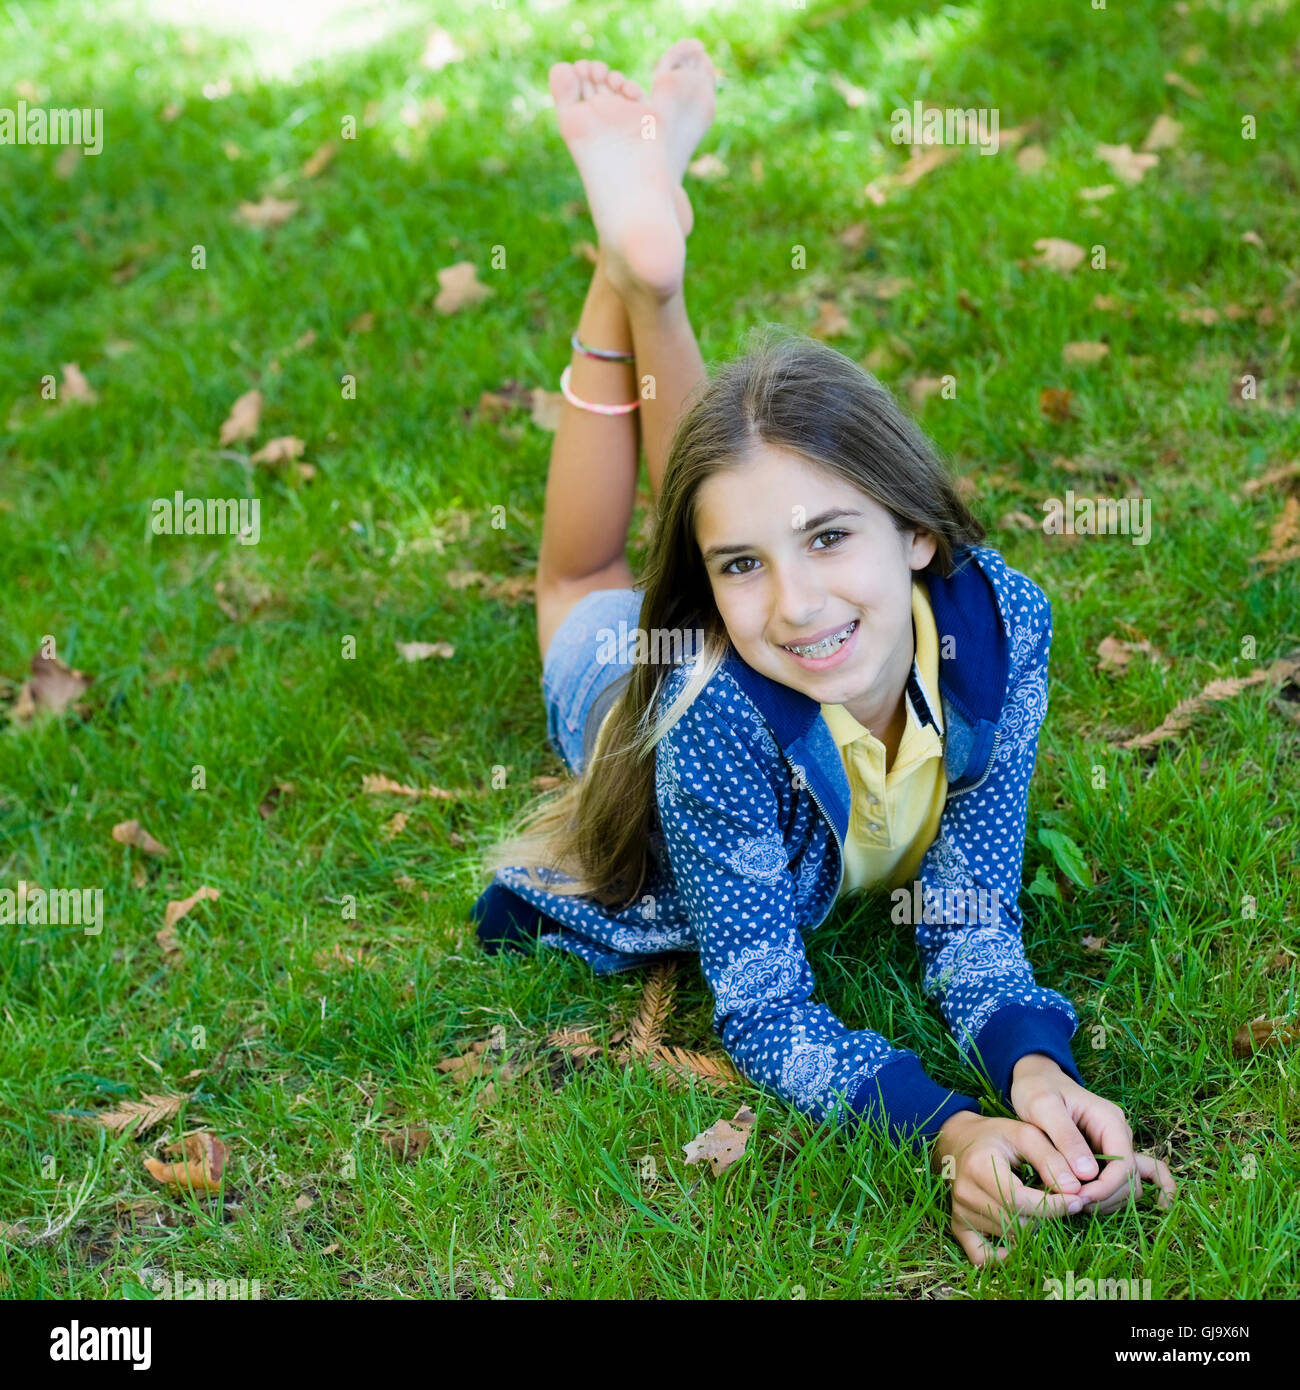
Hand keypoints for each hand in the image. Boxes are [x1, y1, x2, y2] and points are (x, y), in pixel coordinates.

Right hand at [931, 1109, 1084, 1267]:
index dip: (1053, 1206)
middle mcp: (965, 1193)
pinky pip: (982, 1257)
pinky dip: (1003, 1258)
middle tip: (1060, 1201)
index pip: (1020, 1201)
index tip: (1076, 1200)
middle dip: (1046, 1216)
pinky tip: (1019, 1244)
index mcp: (978, 1166)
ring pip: (1010, 1237)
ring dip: (1032, 1227)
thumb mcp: (1026, 1134)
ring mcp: (959, 1212)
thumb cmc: (998, 1136)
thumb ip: (1052, 1158)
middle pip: (1018, 1223)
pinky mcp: (958, 1226)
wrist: (959, 1140)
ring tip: (1038, 1207)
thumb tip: (1075, 1190)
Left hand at [1009, 1054, 1175, 1215]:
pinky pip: (1120, 1181)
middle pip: (1128, 1180)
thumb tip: (1088, 1174)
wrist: (1035, 1079)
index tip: (1077, 1198)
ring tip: (1076, 1205)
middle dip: (1104, 1197)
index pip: (1124, 1165)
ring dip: (1107, 1201)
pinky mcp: (1105, 1154)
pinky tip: (1099, 1210)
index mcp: (1110, 1120)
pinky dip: (1111, 1197)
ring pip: (1127, 1185)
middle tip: (1072, 1204)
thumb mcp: (1043, 1106)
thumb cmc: (1037, 1089)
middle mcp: (1120, 1134)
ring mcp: (1115, 1145)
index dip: (1104, 1188)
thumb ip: (1065, 1137)